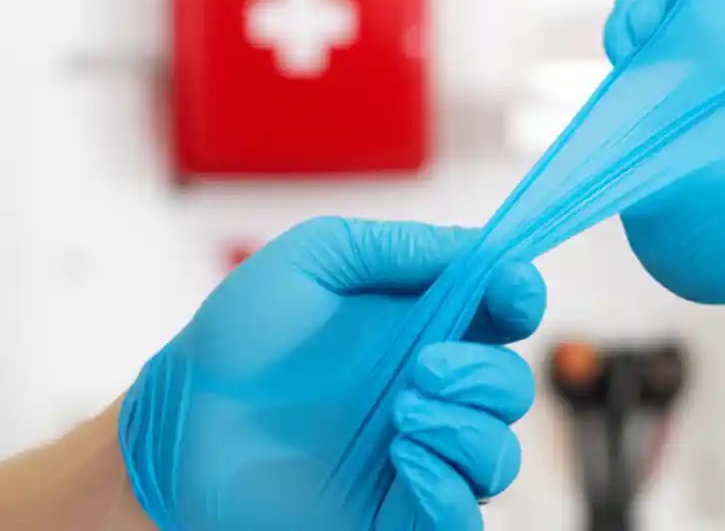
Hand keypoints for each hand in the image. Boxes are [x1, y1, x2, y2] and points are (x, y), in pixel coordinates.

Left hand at [118, 218, 545, 529]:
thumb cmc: (238, 342)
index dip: (521, 296)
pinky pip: (460, 519)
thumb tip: (481, 248)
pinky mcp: (397, 515)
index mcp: (425, 327)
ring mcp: (420, 456)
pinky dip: (448, 491)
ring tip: (403, 418)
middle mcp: (433, 392)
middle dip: (487, 374)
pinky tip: (403, 462)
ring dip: (467, 431)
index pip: (506, 312)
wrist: (177, 428)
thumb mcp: (311, 261)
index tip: (510, 292)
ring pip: (498, 456)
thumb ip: (396, 247)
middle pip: (513, 387)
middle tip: (423, 369)